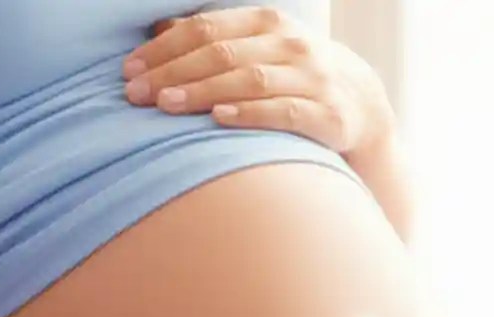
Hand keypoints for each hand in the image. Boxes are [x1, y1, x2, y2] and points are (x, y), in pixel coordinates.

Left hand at [123, 7, 393, 156]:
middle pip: (222, 53)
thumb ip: (216, 38)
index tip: (129, 70)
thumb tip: (158, 31)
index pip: (206, 29)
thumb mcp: (261, 47)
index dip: (164, 48)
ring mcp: (312, 78)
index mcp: (268, 22)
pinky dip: (250, 113)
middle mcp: (292, 44)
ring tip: (166, 105)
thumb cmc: (297, 76)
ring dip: (202, 91)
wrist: (364, 106)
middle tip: (136, 93)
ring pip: (249, 79)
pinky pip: (285, 111)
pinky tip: (219, 118)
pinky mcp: (328, 114)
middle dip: (173, 72)